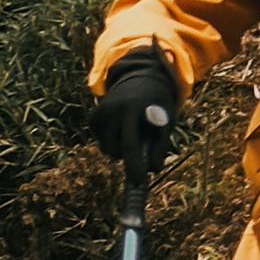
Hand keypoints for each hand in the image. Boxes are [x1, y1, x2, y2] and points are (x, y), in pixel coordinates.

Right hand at [96, 49, 180, 177]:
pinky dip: (112, 142)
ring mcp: (101, 112)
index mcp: (134, 107)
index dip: (134, 165)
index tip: (139, 182)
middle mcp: (113, 108)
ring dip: (121, 152)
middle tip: (139, 174)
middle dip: (129, 163)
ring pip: (108, 148)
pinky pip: (102, 141)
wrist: (140, 77)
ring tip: (135, 136)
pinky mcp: (93, 117)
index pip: (131, 144)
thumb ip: (161, 143)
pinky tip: (122, 129)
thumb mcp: (166, 117)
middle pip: (116, 148)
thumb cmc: (157, 101)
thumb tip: (154, 169)